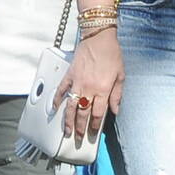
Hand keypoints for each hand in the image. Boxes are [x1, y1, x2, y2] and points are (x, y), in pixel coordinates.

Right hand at [52, 29, 124, 144]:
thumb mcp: (120, 75)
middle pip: (83, 113)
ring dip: (68, 121)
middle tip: (79, 137)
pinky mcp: (69, 75)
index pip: (97, 113)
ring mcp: (77, 82)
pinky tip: (54, 110)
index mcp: (102, 89)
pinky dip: (56, 100)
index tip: (93, 132)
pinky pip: (61, 90)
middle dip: (81, 127)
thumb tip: (115, 110)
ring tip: (67, 131)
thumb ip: (117, 95)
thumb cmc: (112, 54)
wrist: (99, 37)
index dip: (94, 125)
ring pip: (71, 106)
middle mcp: (89, 88)